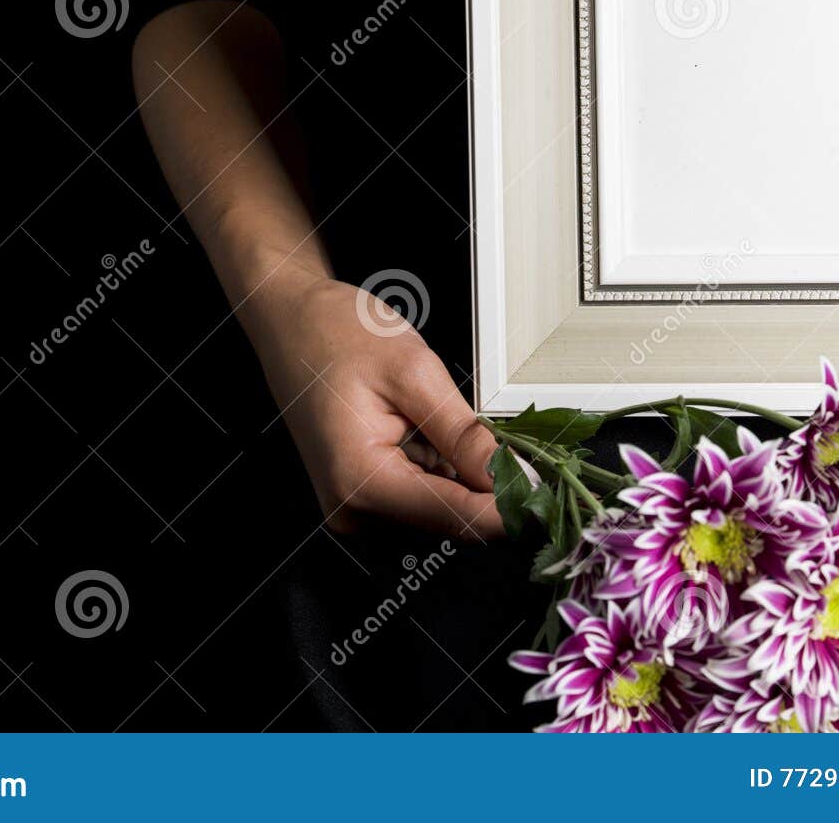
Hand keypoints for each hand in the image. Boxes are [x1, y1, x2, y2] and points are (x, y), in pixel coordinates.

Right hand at [247, 272, 502, 540]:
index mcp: (361, 481)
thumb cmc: (337, 335)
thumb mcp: (415, 373)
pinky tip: (421, 427)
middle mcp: (353, 509)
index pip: (457, 518)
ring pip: (440, 507)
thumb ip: (464, 435)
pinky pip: (420, 493)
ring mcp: (354, 506)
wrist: (290, 320)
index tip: (548, 486)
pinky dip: (438, 465)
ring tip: (437, 416)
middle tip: (503, 433)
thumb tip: (513, 476)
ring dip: (459, 471)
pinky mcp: (361, 496)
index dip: (511, 506)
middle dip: (486, 482)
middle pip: (451, 518)